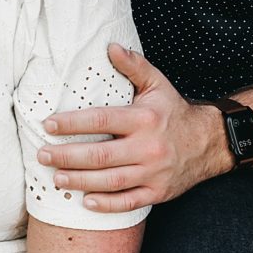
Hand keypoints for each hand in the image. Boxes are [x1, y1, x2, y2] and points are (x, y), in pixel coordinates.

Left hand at [36, 44, 232, 211]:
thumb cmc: (174, 112)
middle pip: (100, 155)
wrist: (210, 142)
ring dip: (80, 181)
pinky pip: (130, 202)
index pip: (101, 120)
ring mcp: (154, 173)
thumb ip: (134, 66)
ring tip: (56, 178)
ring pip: (111, 181)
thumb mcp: (158, 84)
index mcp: (144, 118)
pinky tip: (86, 202)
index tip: (48, 125)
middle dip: (67, 156)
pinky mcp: (158, 192)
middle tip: (42, 155)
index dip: (72, 123)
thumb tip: (111, 47)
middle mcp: (148, 147)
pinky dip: (107, 205)